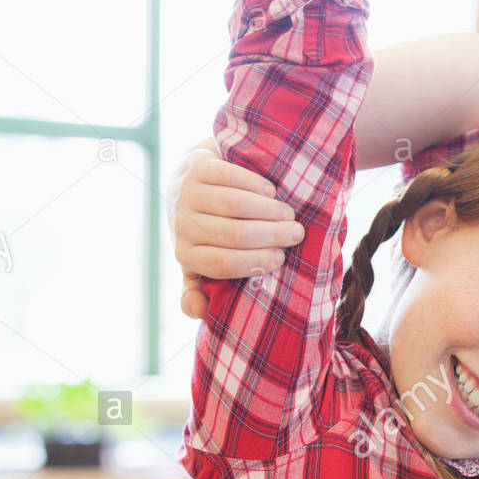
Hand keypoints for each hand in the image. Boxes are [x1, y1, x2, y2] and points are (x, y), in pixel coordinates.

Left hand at [166, 140, 303, 319]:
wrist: (190, 182)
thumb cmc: (206, 230)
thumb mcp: (200, 263)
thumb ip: (200, 289)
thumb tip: (201, 312)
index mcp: (186, 255)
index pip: (222, 263)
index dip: (255, 261)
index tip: (280, 259)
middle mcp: (181, 224)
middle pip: (233, 233)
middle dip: (271, 235)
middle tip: (296, 234)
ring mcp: (186, 193)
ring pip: (234, 204)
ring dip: (269, 210)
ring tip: (290, 214)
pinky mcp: (196, 166)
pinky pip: (230, 177)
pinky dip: (256, 186)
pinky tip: (271, 192)